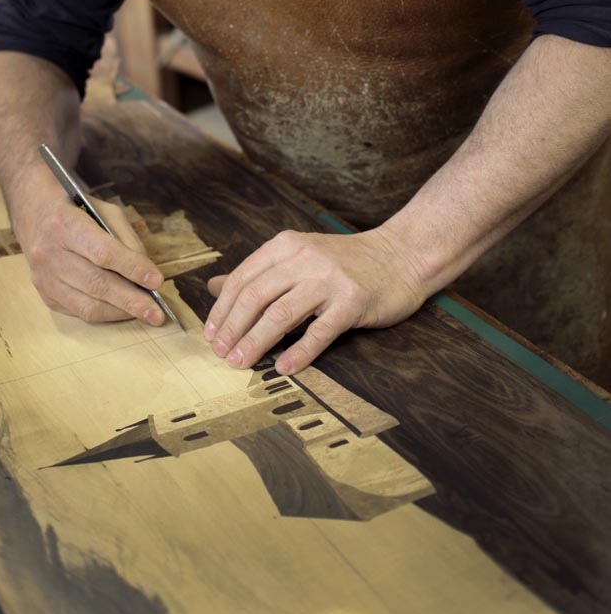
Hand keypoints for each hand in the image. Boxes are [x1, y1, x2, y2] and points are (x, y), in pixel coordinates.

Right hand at [14, 180, 164, 324]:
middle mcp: (48, 253)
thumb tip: (146, 273)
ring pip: (87, 305)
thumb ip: (126, 239)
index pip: (102, 252)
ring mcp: (43, 277)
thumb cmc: (77, 210)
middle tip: (157, 312)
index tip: (156, 281)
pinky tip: (122, 310)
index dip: (131, 268)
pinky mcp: (44, 295)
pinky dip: (105, 314)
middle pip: (96, 283)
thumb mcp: (105, 211)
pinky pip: (78, 312)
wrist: (35, 215)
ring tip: (145, 314)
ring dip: (120, 312)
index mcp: (64, 224)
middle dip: (131, 300)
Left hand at [204, 227, 427, 373]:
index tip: (211, 334)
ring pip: (280, 314)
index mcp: (286, 245)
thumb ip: (258, 271)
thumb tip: (213, 288)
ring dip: (256, 342)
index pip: (242, 278)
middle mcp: (304, 258)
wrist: (402, 256)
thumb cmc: (346, 261)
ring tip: (241, 362)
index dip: (222, 309)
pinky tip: (283, 368)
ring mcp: (328, 280)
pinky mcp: (352, 302)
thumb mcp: (298, 255)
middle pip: (255, 296)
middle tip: (221, 354)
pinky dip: (298, 353)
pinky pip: (319, 332)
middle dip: (233, 328)